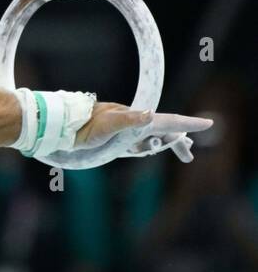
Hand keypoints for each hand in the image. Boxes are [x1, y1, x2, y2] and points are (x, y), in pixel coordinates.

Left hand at [75, 102, 212, 161]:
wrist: (64, 128)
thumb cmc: (85, 126)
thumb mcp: (108, 124)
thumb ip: (129, 120)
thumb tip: (149, 115)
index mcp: (137, 118)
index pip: (168, 121)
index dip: (188, 124)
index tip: (208, 123)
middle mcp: (134, 123)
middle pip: (164, 131)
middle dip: (178, 141)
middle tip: (189, 156)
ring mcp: (126, 131)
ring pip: (153, 138)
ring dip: (168, 144)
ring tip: (183, 153)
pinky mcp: (116, 139)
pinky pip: (139, 144)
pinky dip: (150, 146)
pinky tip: (151, 149)